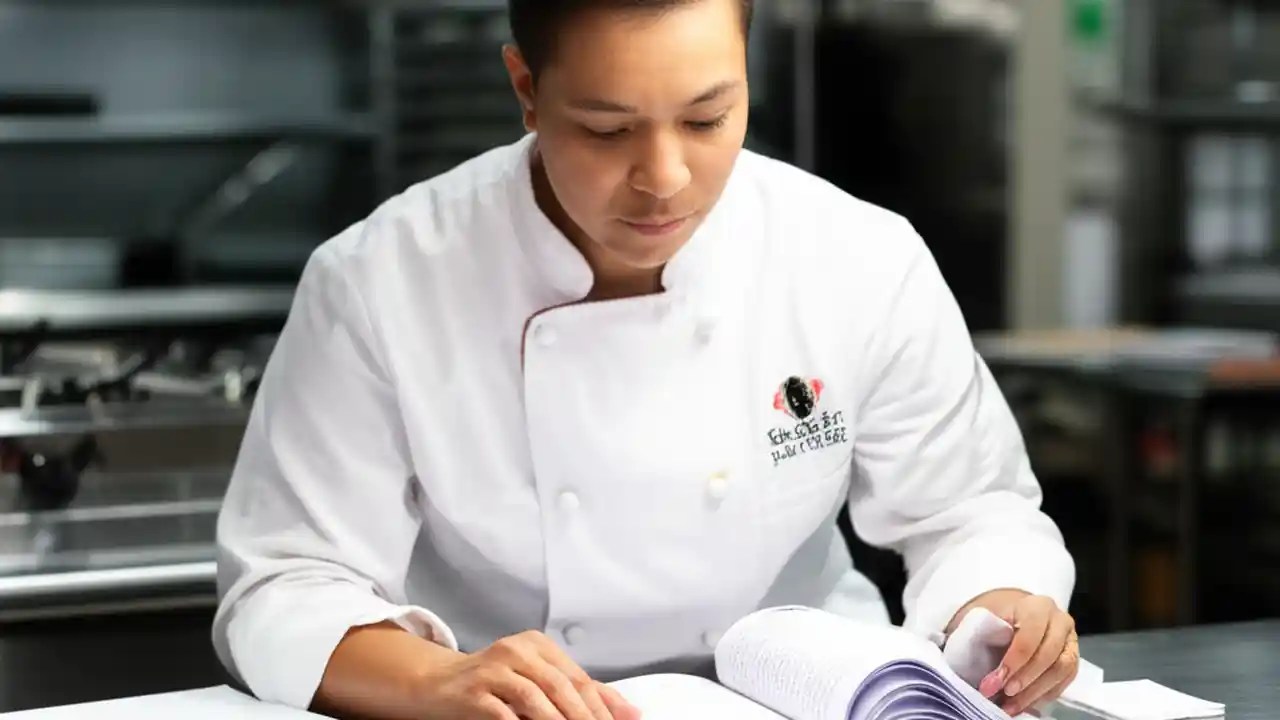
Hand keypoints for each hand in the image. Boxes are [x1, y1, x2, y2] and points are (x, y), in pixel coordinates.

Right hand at [413, 630, 640, 719]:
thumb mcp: (537, 680)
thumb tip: (631, 713)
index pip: (579, 678)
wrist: (436, 683)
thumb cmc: (494, 684)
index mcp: (538, 644)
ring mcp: (493, 668)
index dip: (601, 707)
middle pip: (561, 686)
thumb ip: (580, 693)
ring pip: (535, 698)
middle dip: (584, 717)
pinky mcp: (473, 691)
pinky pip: (503, 712)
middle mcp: (517, 649)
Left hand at [959, 591, 1078, 716]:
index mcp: (1037, 606)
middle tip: (1003, 695)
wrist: (1016, 614)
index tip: (995, 681)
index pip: (1030, 635)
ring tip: (1011, 706)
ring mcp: (1070, 641)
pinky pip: (1064, 681)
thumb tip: (958, 655)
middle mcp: (1060, 621)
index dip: (1014, 661)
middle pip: (1050, 655)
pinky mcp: (1073, 659)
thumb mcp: (985, 615)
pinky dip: (1044, 695)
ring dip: (1035, 692)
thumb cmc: (996, 616)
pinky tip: (1024, 704)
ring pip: (1061, 671)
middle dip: (1025, 679)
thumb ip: (979, 631)